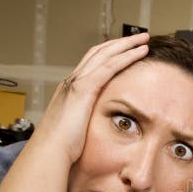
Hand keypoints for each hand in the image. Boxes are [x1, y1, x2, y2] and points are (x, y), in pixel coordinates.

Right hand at [35, 32, 149, 163]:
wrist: (48, 153)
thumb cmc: (61, 149)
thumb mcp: (76, 131)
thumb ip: (85, 124)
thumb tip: (95, 131)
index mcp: (70, 91)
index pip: (92, 64)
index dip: (110, 54)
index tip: (126, 50)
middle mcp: (72, 82)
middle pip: (99, 52)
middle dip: (120, 43)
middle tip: (139, 37)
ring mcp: (77, 83)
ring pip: (105, 54)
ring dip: (127, 45)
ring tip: (144, 39)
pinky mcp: (84, 89)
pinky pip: (109, 66)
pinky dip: (126, 56)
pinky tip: (140, 52)